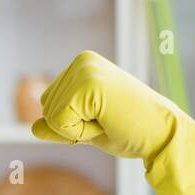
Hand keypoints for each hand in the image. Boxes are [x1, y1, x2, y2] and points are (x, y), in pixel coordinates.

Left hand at [31, 50, 194, 194]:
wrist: (161, 133)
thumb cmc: (129, 130)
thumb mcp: (86, 128)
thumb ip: (59, 126)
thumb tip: (32, 127)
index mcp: (82, 64)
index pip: (48, 104)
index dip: (71, 124)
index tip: (102, 118)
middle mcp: (82, 61)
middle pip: (46, 109)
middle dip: (72, 127)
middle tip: (107, 121)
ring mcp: (86, 70)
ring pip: (51, 117)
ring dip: (78, 130)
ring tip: (109, 120)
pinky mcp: (88, 85)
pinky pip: (59, 122)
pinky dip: (79, 133)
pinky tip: (106, 121)